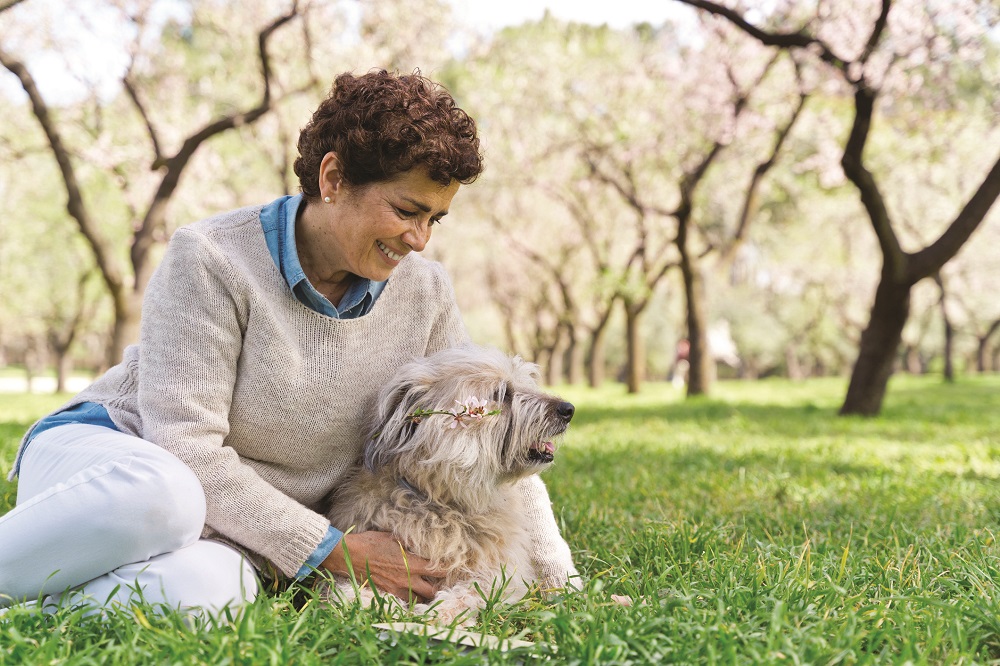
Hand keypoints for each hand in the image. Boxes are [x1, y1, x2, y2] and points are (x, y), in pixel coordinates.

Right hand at [320, 531, 445, 602]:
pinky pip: (404, 602)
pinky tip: (410, 593)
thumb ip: (408, 542)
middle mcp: (407, 579)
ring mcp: (397, 589)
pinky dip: (410, 599)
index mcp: (412, 563)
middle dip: (438, 588)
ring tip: (426, 590)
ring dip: (424, 596)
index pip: (439, 570)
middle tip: (440, 582)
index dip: (448, 569)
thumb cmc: (370, 542)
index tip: (453, 566)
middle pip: (432, 592)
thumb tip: (418, 541)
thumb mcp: (392, 536)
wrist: (349, 556)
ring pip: (419, 600)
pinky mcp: (387, 594)